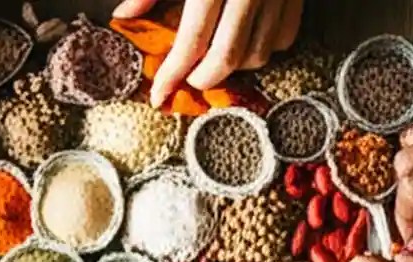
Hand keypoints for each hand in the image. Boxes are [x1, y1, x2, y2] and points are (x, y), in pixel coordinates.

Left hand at [113, 0, 303, 106]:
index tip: (158, 95)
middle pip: (229, 57)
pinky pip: (286, 35)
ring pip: (260, 53)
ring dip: (234, 66)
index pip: (192, 41)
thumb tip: (125, 15)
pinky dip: (265, 48)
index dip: (173, 73)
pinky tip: (245, 41)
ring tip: (212, 59)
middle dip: (203, 78)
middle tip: (187, 79)